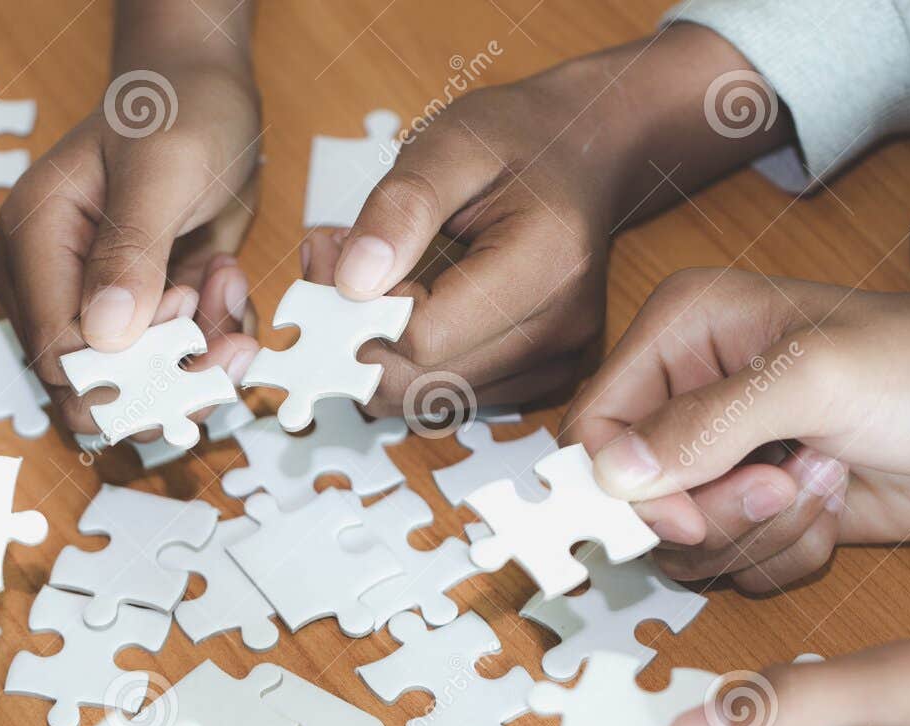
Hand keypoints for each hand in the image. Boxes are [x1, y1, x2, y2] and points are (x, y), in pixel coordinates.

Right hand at [0, 13, 261, 435]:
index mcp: (31, 239)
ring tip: (227, 284)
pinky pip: (170, 359)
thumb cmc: (176, 110)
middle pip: (94, 382)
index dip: (125, 367)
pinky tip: (226, 284)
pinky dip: (210, 338)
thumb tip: (106, 336)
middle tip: (229, 336)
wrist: (203, 92)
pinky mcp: (132, 311)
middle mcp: (48, 280)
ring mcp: (88, 300)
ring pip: (138, 382)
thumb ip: (132, 251)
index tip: (187, 321)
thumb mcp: (163, 169)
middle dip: (170, 373)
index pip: (57, 351)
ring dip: (199, 353)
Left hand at [324, 23, 789, 416]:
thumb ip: (401, 208)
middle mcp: (559, 332)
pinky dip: (403, 363)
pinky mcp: (535, 378)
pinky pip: (443, 396)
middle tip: (326, 263)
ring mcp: (553, 364)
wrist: (583, 155)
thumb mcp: (452, 142)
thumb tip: (351, 281)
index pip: (424, 339)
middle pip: (420, 383)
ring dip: (373, 352)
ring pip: (423, 401)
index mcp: (548, 268)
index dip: (356, 309)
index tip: (327, 251)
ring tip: (361, 276)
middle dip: (352, 334)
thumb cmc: (519, 140)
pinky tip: (395, 306)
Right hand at [563, 211, 909, 590]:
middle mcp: (688, 400)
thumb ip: (704, 425)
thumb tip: (613, 474)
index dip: (631, 487)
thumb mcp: (810, 379)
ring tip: (824, 480)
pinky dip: (789, 552)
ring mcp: (724, 460)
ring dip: (761, 534)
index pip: (594, 428)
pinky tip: (835, 500)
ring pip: (687, 545)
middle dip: (716, 516)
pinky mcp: (761, 509)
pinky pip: (736, 566)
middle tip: (785, 485)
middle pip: (636, 502)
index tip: (692, 514)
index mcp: (679, 337)